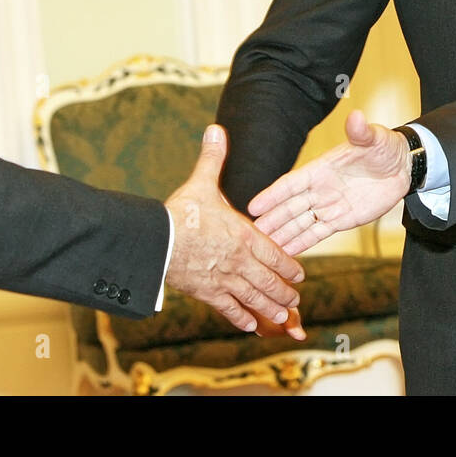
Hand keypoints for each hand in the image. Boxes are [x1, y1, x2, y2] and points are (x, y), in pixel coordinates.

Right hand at [165, 125, 306, 336]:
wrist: (156, 243)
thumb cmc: (180, 213)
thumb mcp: (201, 182)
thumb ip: (213, 158)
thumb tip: (216, 130)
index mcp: (244, 235)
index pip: (275, 254)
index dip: (289, 265)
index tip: (299, 274)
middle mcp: (239, 260)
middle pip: (269, 280)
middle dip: (284, 291)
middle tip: (295, 301)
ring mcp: (224, 279)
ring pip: (254, 297)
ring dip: (270, 307)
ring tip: (283, 316)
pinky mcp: (206, 293)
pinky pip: (228, 308)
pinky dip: (241, 318)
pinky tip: (250, 327)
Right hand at [248, 110, 409, 255]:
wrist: (402, 167)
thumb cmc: (384, 148)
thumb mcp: (374, 139)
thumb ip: (360, 132)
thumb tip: (355, 117)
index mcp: (320, 169)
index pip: (291, 184)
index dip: (272, 195)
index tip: (253, 207)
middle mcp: (319, 189)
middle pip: (289, 208)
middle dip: (270, 221)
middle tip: (247, 236)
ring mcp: (328, 206)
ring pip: (299, 223)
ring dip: (281, 236)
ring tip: (261, 250)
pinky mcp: (340, 220)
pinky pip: (316, 234)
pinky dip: (300, 244)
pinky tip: (285, 255)